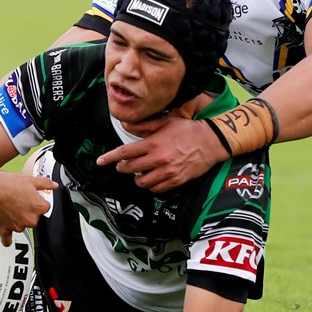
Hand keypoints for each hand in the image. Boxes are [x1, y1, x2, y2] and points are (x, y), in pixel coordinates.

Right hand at [0, 172, 57, 245]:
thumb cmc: (7, 184)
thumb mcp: (29, 180)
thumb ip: (45, 183)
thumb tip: (53, 185)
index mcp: (39, 207)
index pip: (45, 207)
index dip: (38, 201)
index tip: (31, 198)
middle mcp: (30, 219)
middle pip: (34, 218)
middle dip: (28, 211)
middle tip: (19, 201)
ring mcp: (18, 226)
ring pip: (22, 226)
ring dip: (18, 220)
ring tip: (10, 208)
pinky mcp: (5, 230)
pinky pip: (7, 240)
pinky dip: (7, 236)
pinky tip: (7, 231)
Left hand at [96, 117, 227, 192]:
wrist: (211, 142)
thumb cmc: (188, 130)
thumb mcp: (165, 122)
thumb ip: (144, 126)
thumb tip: (125, 125)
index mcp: (154, 143)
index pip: (125, 152)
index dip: (110, 158)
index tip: (100, 162)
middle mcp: (159, 159)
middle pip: (130, 169)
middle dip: (123, 168)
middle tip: (123, 166)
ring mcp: (167, 172)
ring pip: (142, 182)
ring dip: (137, 178)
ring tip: (141, 172)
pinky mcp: (176, 181)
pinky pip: (156, 189)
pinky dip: (151, 185)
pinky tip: (153, 178)